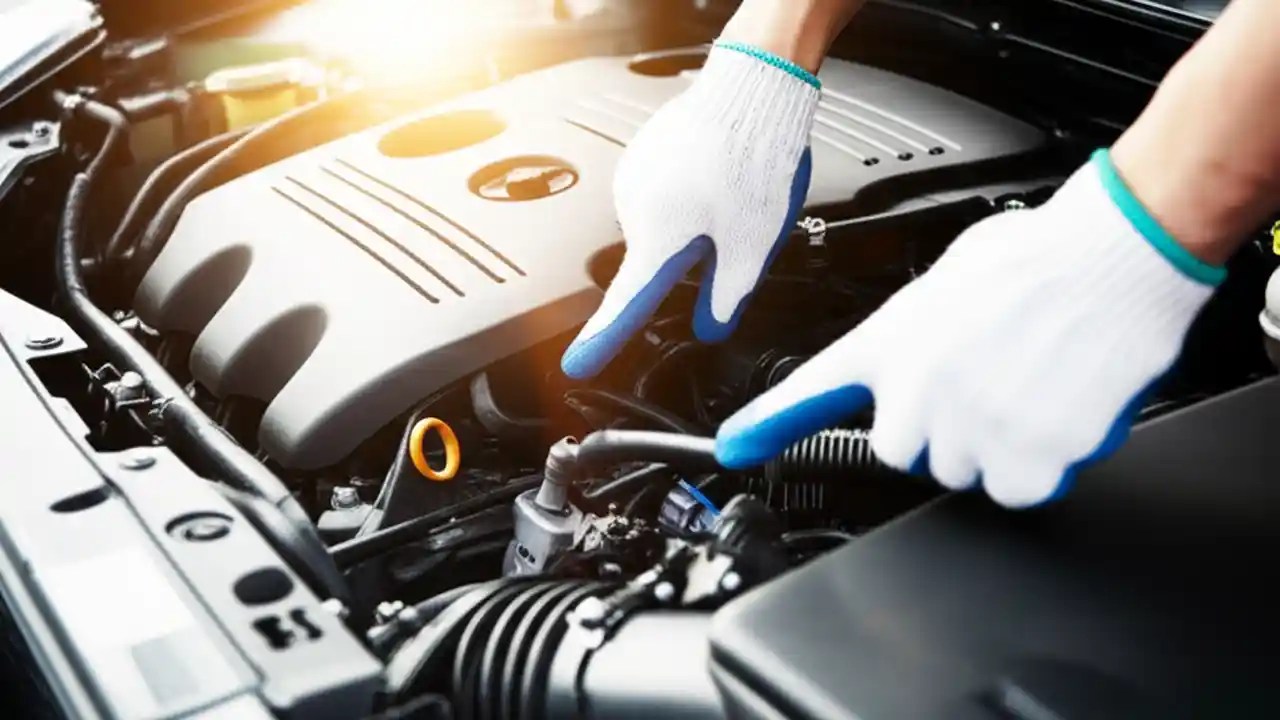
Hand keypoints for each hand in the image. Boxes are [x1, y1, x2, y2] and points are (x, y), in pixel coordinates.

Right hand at [560, 42, 819, 378]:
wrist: (752, 86)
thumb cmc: (753, 160)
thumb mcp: (754, 245)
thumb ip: (727, 296)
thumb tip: (712, 329)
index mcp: (658, 239)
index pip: (626, 305)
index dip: (602, 341)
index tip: (576, 365)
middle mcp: (634, 209)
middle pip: (660, 258)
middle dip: (694, 254)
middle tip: (739, 226)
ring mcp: (634, 177)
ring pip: (664, 223)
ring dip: (694, 220)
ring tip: (734, 188)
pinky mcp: (643, 154)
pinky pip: (663, 191)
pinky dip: (688, 192)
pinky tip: (719, 171)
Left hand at [715, 151, 1224, 507]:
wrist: (1114, 256)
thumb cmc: (1042, 256)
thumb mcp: (946, 282)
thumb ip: (916, 334)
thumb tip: (922, 356)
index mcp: (892, 341)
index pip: (811, 391)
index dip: (767, 426)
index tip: (735, 447)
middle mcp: (918, 389)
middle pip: (903, 452)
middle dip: (938, 432)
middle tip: (983, 389)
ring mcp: (970, 426)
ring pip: (963, 473)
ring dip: (991, 448)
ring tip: (1027, 388)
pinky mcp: (1026, 455)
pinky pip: (1019, 489)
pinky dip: (1039, 467)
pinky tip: (1054, 416)